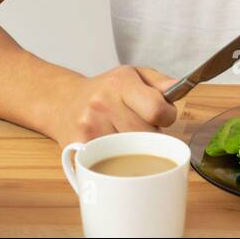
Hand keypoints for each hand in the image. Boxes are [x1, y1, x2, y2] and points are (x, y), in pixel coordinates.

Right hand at [46, 64, 180, 147]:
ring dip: (136, 149)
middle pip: (147, 135)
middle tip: (140, 127)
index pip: (157, 109)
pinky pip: (113, 163)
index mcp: (119, 83)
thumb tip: (177, 88)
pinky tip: (112, 147)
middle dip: (151, 135)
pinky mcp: (79, 149)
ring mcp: (89, 127)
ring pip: (132, 152)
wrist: (62, 101)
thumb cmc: (105, 90)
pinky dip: (118, 160)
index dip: (167, 117)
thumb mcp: (133, 75)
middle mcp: (102, 103)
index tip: (161, 116)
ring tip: (126, 136)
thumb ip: (160, 82)